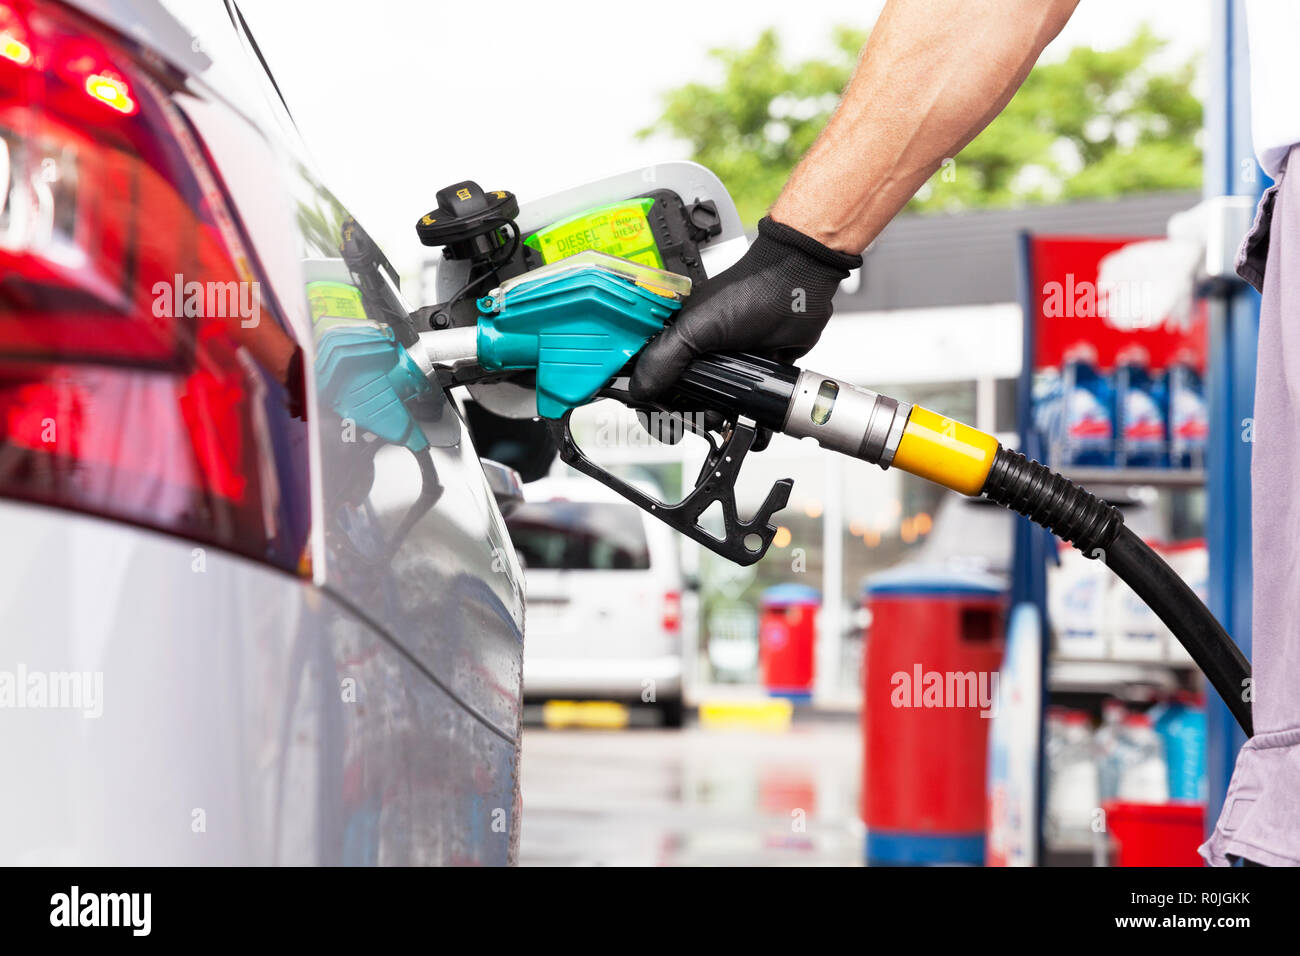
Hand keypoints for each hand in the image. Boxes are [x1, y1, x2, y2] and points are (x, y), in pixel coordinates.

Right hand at [629, 216, 860, 401]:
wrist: (799, 287)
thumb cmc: (749, 292)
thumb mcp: (696, 327)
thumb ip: (664, 359)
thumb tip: (638, 390)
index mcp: (678, 337)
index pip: (653, 374)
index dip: (653, 399)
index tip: (660, 418)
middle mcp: (701, 351)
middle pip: (684, 397)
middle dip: (691, 413)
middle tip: (701, 417)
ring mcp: (729, 363)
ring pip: (716, 404)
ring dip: (719, 420)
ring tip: (725, 419)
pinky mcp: (756, 372)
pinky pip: (747, 405)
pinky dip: (748, 419)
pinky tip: (749, 425)